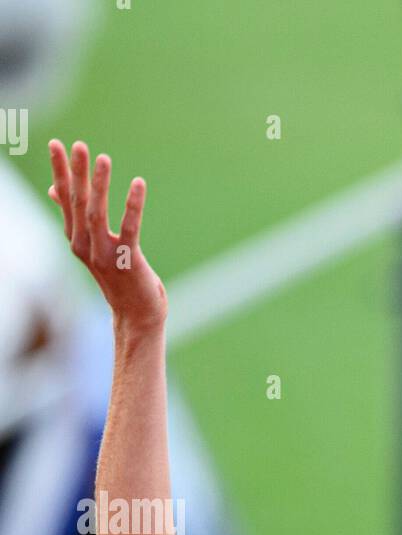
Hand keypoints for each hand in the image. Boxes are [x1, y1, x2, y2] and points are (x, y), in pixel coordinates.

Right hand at [48, 139, 167, 333]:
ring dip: (100, 185)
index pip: (65, 200)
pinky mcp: (128, 262)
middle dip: (76, 172)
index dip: (60, 172)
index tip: (57, 144)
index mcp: (76, 240)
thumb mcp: (94, 247)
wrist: (136, 315)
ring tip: (103, 158)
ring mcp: (105, 255)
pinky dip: (133, 205)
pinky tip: (138, 184)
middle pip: (77, 203)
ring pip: (97, 214)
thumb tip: (54, 190)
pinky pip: (130, 228)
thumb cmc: (119, 279)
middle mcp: (85, 246)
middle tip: (78, 144)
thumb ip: (76, 219)